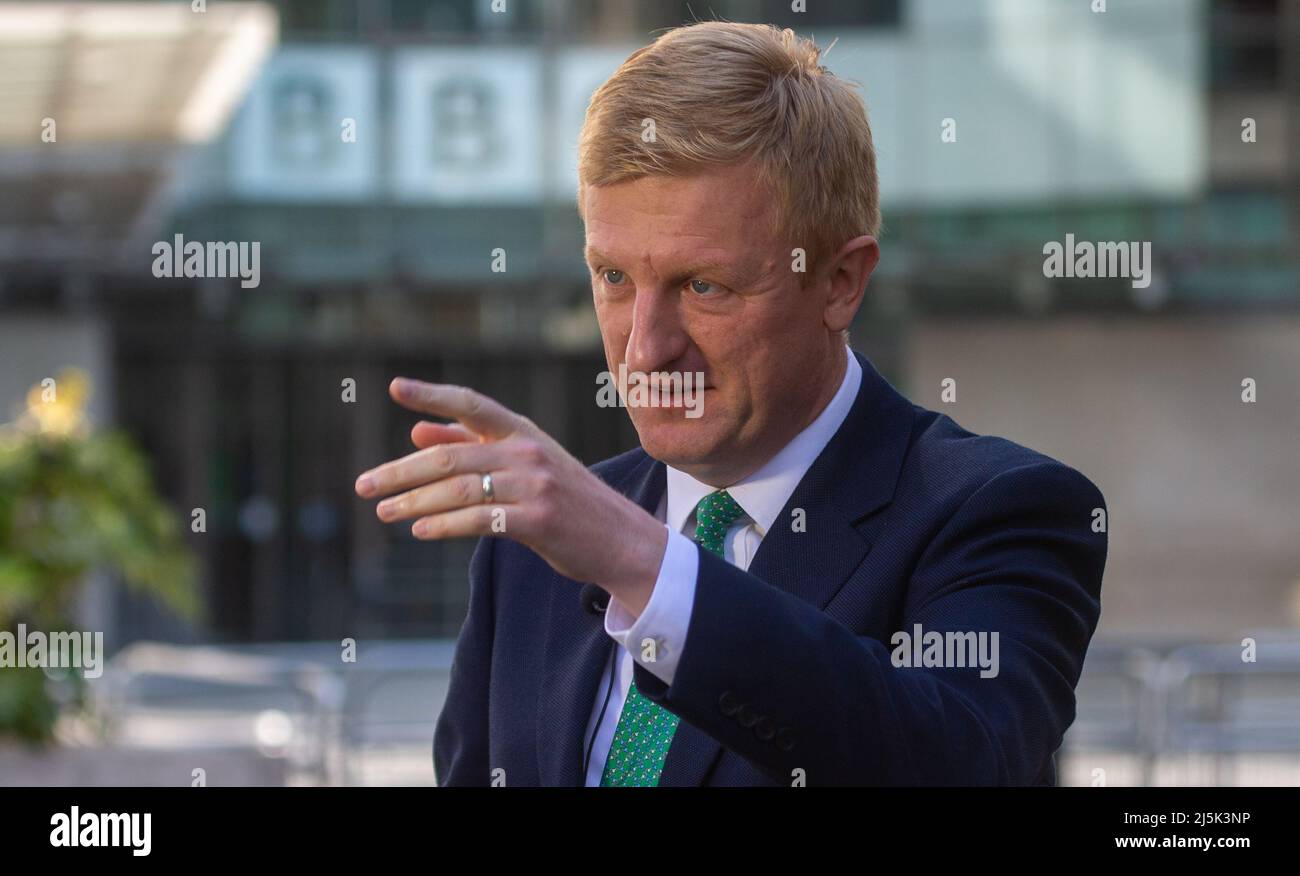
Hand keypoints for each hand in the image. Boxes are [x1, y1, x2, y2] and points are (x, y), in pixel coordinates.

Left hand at [354, 378, 666, 613]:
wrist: (620, 539)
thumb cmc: (566, 500)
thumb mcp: (525, 464)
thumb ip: (473, 445)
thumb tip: (417, 431)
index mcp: (523, 432)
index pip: (472, 404)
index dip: (432, 394)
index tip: (394, 388)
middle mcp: (528, 451)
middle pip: (450, 455)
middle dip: (400, 471)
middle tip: (364, 485)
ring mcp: (536, 485)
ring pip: (459, 489)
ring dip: (413, 502)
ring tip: (383, 513)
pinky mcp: (540, 520)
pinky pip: (480, 521)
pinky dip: (445, 525)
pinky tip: (419, 531)